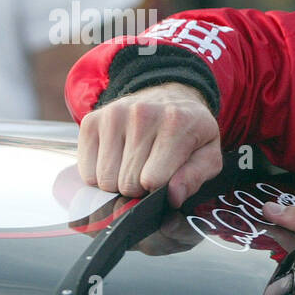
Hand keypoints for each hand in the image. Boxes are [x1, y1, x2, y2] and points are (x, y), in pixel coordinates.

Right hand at [77, 83, 221, 206]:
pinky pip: (86, 172)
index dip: (158, 190)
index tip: (165, 180)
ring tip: (134, 165)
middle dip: (139, 189)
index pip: (153, 180)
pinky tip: (117, 160)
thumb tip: (173, 196)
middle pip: (127, 183)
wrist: (170, 97)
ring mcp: (113, 115)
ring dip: (118, 182)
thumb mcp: (208, 154)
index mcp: (176, 123)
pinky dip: (100, 175)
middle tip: (149, 173)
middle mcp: (142, 114)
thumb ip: (195, 176)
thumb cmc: (190, 132)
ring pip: (104, 180)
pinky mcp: (92, 121)